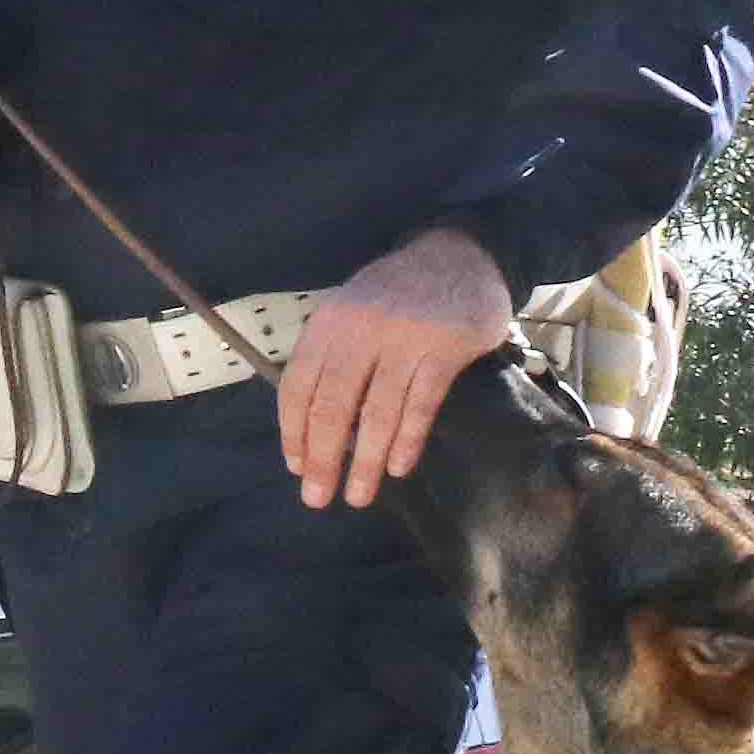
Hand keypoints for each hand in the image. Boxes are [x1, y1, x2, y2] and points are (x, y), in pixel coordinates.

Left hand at [280, 227, 516, 509]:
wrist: (459, 256)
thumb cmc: (396, 296)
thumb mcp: (351, 313)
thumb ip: (331, 359)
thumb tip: (312, 428)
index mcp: (330, 322)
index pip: (299, 385)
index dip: (293, 431)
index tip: (295, 466)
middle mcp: (362, 328)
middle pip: (333, 405)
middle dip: (322, 459)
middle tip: (317, 498)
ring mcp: (406, 338)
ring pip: (378, 412)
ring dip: (365, 461)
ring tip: (358, 496)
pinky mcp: (445, 347)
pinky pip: (421, 404)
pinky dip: (407, 440)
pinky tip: (398, 467)